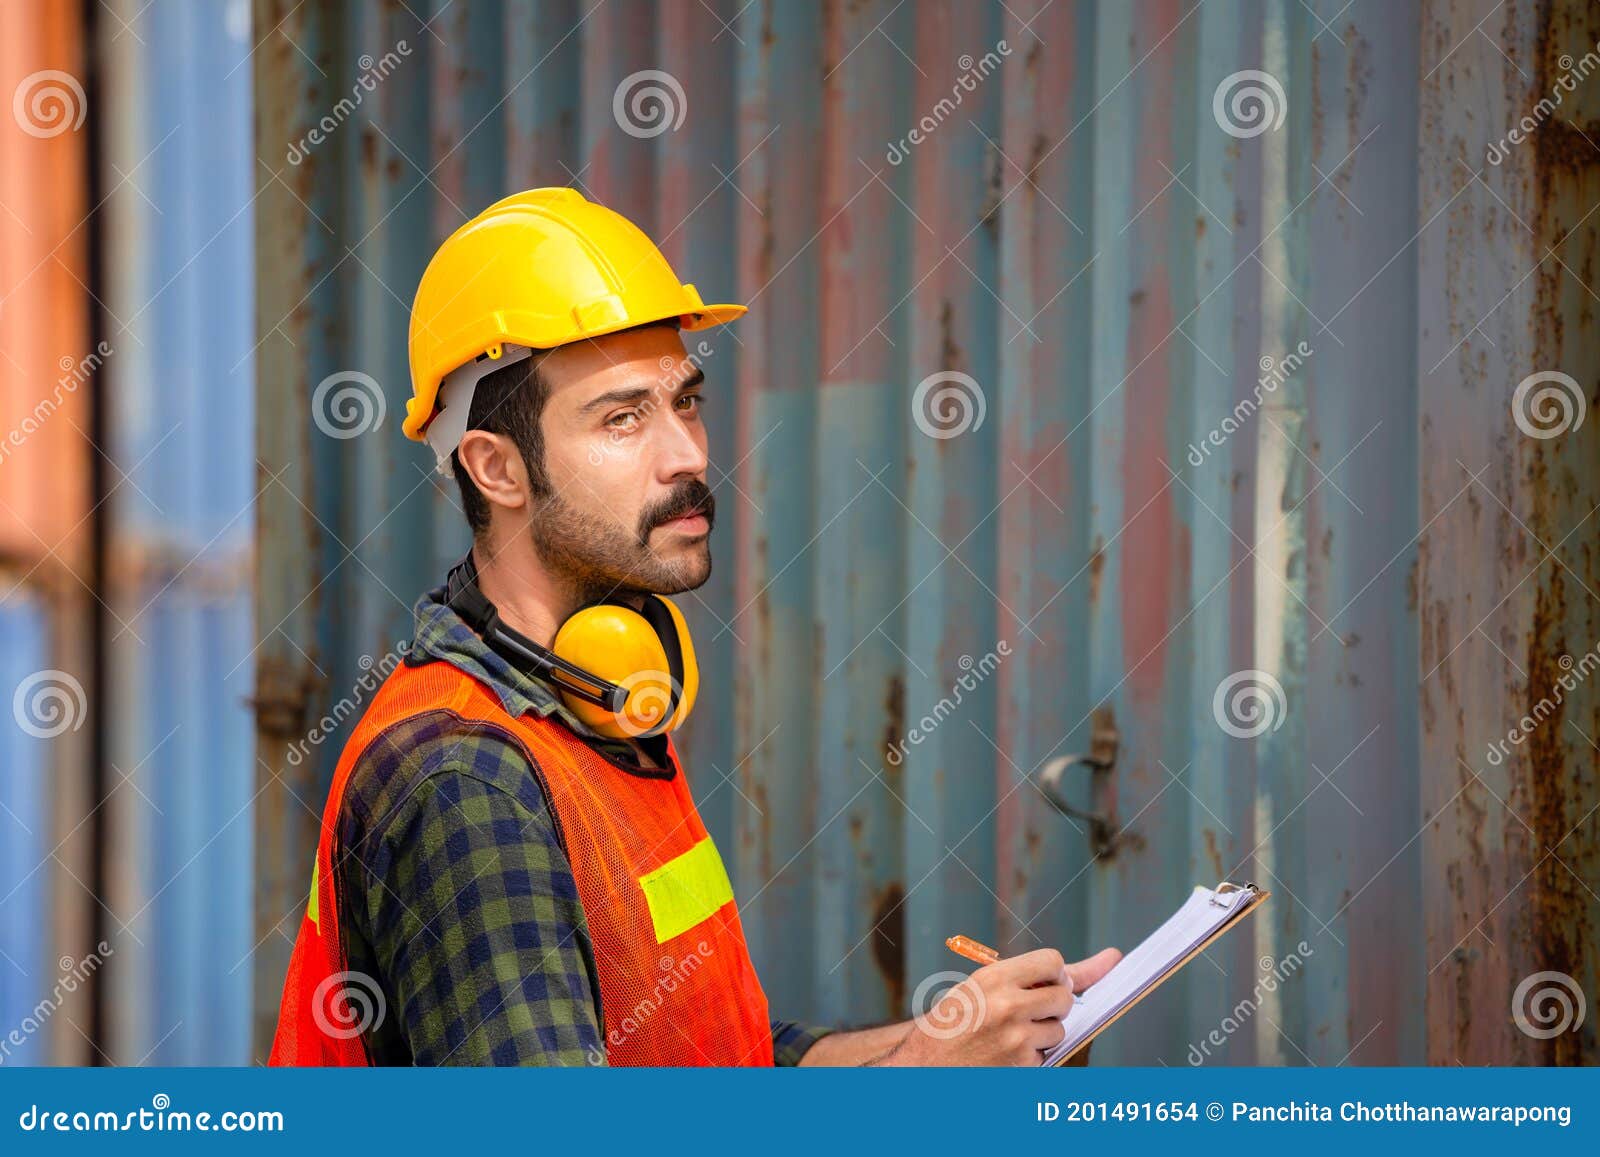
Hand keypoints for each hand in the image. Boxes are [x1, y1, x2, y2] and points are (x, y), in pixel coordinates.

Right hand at [884, 946, 1121, 1066]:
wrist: (922, 1068)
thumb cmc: (954, 1024)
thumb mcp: (981, 988)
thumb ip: (1032, 976)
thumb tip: (1109, 961)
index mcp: (994, 977)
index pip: (1052, 961)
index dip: (1056, 973)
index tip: (1050, 982)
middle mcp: (1007, 1004)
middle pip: (1063, 997)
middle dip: (1055, 1005)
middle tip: (1027, 1013)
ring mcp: (1016, 1038)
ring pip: (1059, 1030)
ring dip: (1042, 1035)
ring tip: (1006, 1038)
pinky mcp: (1022, 1067)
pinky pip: (1046, 1057)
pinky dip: (1032, 1059)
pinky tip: (1003, 1058)